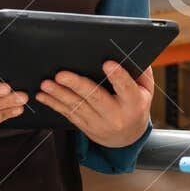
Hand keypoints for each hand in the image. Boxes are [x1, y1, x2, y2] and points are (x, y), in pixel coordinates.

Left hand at [37, 61, 152, 147]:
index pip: (126, 88)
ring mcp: (99, 123)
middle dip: (77, 85)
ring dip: (59, 94)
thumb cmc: (136, 107)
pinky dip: (54, 104)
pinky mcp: (86, 127)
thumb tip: (133, 52)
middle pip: (95, 98)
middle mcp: (115, 115)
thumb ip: (141, 73)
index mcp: (133, 103)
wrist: (127, 138)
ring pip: (77, 107)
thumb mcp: (146, 91)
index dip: (118, 76)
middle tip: (62, 74)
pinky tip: (43, 96)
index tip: (107, 63)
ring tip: (47, 84)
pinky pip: (68, 114)